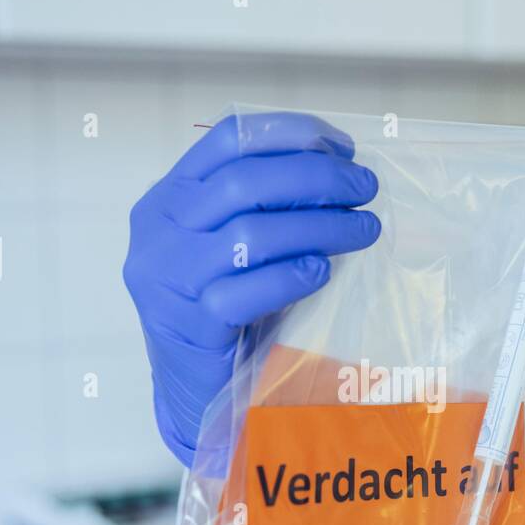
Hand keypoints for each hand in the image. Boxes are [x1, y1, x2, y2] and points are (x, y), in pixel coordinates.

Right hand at [124, 112, 380, 466]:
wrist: (193, 391)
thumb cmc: (224, 310)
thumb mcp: (231, 246)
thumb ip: (261, 207)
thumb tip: (338, 171)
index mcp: (168, 197)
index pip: (228, 138)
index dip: (292, 133)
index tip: (344, 149)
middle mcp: (159, 231)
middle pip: (244, 181)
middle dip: (317, 177)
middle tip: (365, 189)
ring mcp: (168, 280)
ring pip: (250, 235)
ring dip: (320, 227)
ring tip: (363, 230)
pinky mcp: (189, 326)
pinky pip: (247, 292)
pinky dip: (292, 276)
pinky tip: (322, 272)